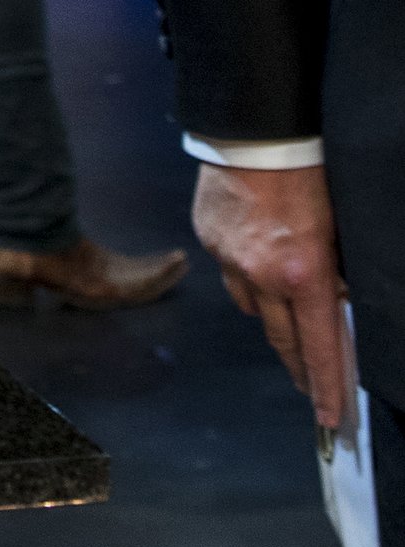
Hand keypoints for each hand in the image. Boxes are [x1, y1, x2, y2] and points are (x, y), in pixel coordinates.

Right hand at [193, 161, 353, 430]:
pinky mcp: (208, 237)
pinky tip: (255, 254)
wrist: (253, 128)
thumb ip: (336, 272)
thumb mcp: (339, 226)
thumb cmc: (307, 171)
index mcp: (303, 274)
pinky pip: (229, 271)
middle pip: (281, 339)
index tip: (327, 418)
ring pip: (250, 306)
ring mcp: (228, 257)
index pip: (318, 347)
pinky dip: (245, 273)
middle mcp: (261, 275)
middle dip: (298, 366)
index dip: (324, 386)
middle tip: (308, 386)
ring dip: (269, 314)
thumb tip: (336, 299)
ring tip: (283, 307)